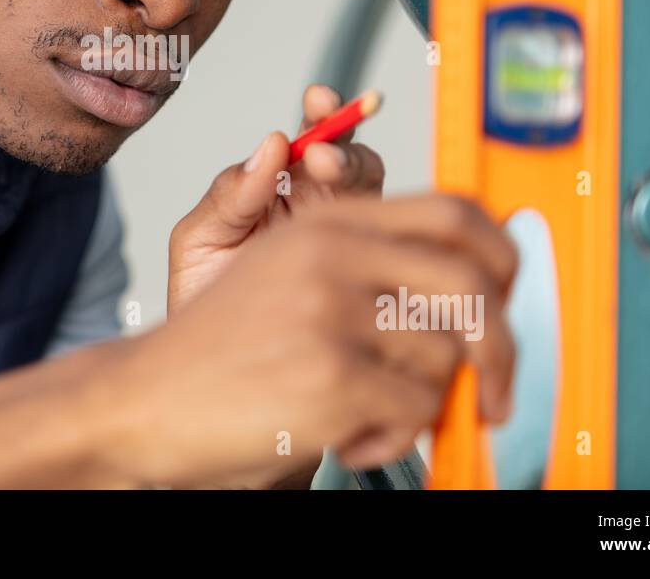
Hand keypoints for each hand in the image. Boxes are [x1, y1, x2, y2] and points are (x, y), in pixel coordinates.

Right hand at [104, 193, 517, 488]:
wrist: (141, 400)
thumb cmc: (220, 351)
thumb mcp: (286, 275)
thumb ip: (366, 262)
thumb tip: (476, 283)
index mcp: (326, 226)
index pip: (452, 211)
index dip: (501, 253)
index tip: (508, 297)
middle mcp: (330, 255)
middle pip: (473, 284)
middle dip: (502, 348)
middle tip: (495, 391)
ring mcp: (329, 312)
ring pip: (447, 355)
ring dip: (424, 404)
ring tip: (374, 416)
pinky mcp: (329, 375)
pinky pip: (416, 410)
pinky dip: (394, 439)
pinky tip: (352, 438)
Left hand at [168, 84, 383, 315]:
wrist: (209, 381)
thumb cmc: (203, 306)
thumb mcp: (199, 241)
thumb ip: (228, 195)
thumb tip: (270, 145)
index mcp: (280, 186)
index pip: (312, 137)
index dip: (323, 113)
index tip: (317, 99)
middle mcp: (321, 207)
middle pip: (354, 159)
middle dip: (345, 144)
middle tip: (321, 152)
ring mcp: (347, 242)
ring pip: (376, 198)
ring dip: (359, 178)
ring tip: (328, 176)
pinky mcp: (366, 281)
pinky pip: (389, 249)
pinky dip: (385, 230)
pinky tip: (360, 229)